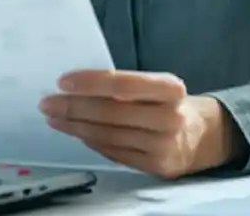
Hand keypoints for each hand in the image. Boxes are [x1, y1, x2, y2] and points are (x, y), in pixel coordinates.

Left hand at [38, 70, 246, 179]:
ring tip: (55, 118)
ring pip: (108, 135)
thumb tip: (74, 87)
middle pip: (110, 113)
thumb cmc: (168, 102)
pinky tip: (77, 133)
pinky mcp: (157, 166)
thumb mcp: (156, 85)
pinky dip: (92, 142)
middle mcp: (170, 117)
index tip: (62, 82)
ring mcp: (164, 145)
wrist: (202, 134)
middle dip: (73, 108)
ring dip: (76, 127)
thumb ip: (123, 85)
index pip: (122, 84)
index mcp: (171, 88)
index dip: (90, 83)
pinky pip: (115, 152)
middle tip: (47, 103)